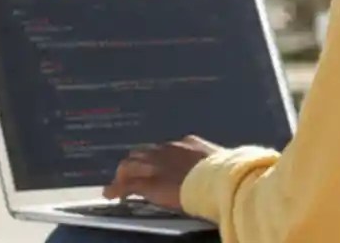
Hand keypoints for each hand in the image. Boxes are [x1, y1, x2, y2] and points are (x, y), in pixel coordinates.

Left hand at [103, 136, 221, 210]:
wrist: (220, 179)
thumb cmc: (228, 173)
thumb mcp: (223, 162)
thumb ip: (216, 164)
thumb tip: (227, 167)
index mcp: (187, 145)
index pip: (165, 148)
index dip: (158, 158)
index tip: (158, 164)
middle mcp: (167, 150)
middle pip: (143, 152)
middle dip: (137, 162)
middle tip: (133, 173)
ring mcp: (156, 165)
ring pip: (130, 164)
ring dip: (123, 174)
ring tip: (118, 184)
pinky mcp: (149, 182)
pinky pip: (127, 184)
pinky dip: (117, 189)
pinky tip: (111, 194)